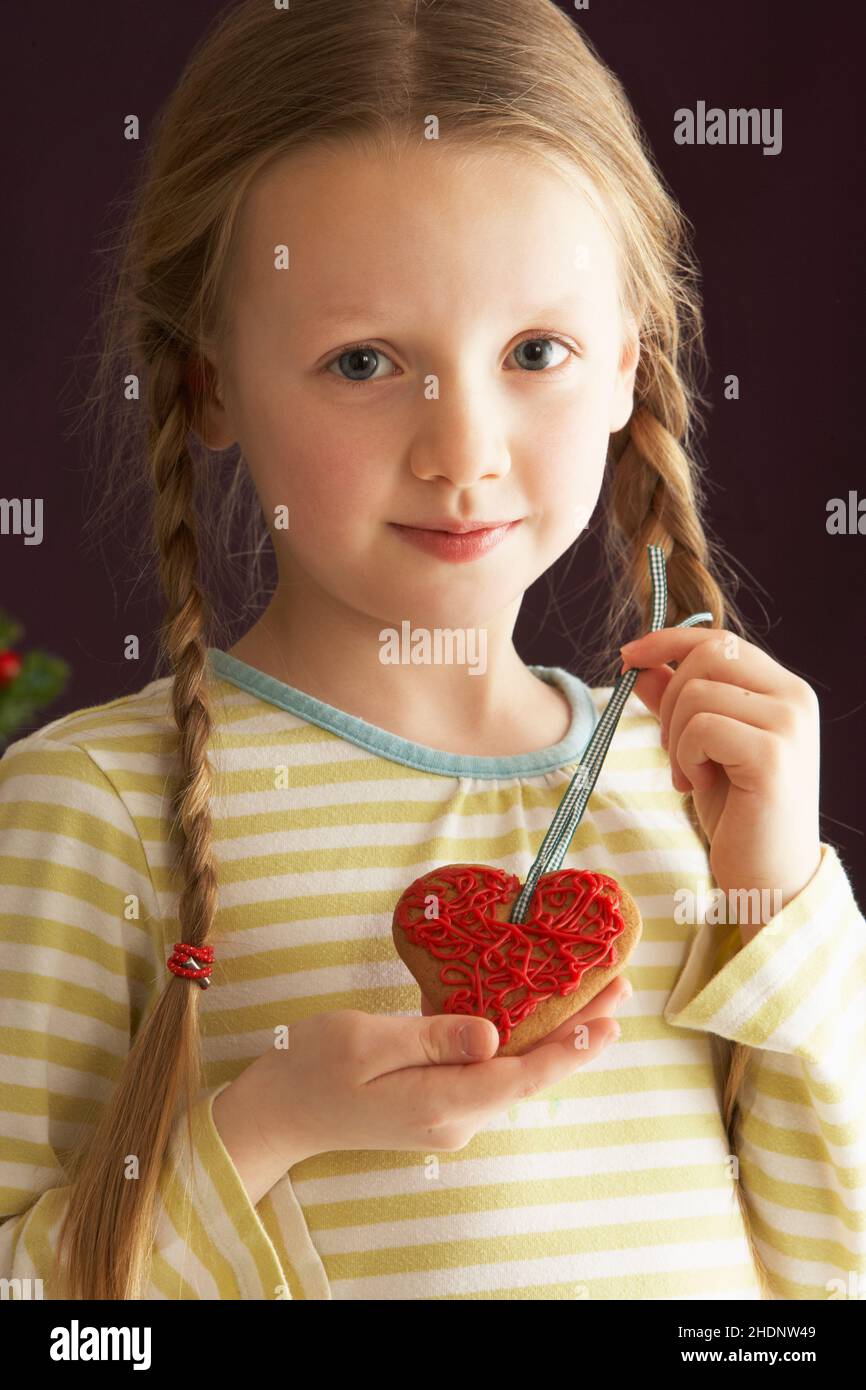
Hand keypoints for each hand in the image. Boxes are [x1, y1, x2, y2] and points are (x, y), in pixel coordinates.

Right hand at [253, 980, 629, 1166]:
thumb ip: (432, 1038)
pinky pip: (490, 1074)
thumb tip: (492, 1035)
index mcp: (440, 1104)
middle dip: (577, 1034)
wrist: (279, 1111)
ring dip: (554, 1036)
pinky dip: (520, 1044)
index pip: (520, 1076)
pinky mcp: (439, 1105)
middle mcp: (456, 1118)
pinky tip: (536, 1015)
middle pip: (528, 1074)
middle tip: (618, 990)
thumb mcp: (367, 1040)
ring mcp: (449, 1116)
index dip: (569, 1049)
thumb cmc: (313, 1067)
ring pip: (514, 1073)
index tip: (606, 1021)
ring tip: (593, 997)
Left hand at [620, 627, 821, 924]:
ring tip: (691, 775)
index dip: (668, 641)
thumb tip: (640, 661)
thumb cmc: (738, 812)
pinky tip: (698, 785)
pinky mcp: (771, 754)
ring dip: (675, 738)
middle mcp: (794, 698)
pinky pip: (700, 729)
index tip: (628, 657)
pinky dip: (685, 757)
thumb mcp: (701, 746)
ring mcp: (788, 724)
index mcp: (784, 690)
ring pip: (696, 693)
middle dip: (669, 699)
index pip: (720, 640)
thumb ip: (677, 701)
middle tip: (673, 749)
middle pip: (706, 656)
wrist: (768, 876)